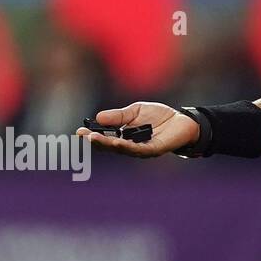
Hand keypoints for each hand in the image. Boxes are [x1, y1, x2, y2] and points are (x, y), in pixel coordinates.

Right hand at [75, 103, 198, 157]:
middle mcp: (131, 145)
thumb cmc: (158, 116)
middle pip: (111, 146)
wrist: (181, 120)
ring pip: (122, 149)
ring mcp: (142, 149)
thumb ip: (118, 116)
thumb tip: (99, 117)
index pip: (105, 138)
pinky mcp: (154, 150)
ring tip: (95, 139)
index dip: (92, 136)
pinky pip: (138, 149)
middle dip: (96, 142)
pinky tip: (117, 142)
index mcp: (124, 136)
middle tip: (84, 136)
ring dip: (108, 145)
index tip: (79, 132)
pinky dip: (127, 146)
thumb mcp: (134, 111)